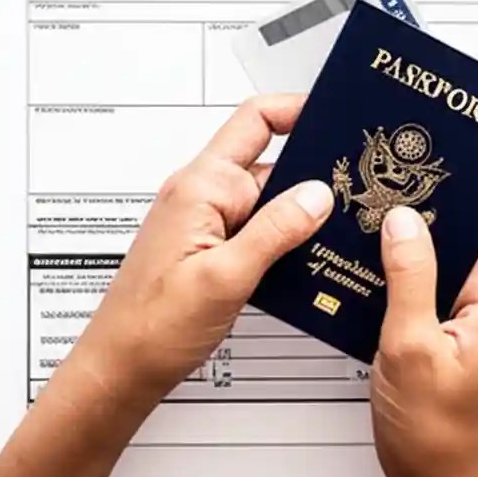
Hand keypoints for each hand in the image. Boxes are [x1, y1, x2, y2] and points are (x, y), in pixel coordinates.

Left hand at [78, 94, 333, 397]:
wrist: (121, 368)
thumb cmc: (151, 325)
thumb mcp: (225, 277)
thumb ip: (275, 230)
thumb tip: (318, 193)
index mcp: (201, 187)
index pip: (256, 121)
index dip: (298, 108)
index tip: (336, 116)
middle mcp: (203, 195)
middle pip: (272, 161)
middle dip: (314, 171)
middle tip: (356, 187)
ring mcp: (208, 222)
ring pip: (270, 200)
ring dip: (302, 212)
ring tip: (340, 229)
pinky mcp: (213, 248)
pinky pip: (260, 229)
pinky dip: (287, 238)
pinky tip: (308, 259)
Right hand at [370, 182, 477, 476]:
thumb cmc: (437, 434)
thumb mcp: (412, 347)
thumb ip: (408, 277)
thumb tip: (402, 220)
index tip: (460, 139)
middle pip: (473, 221)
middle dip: (440, 188)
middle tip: (403, 158)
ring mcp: (463, 310)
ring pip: (443, 246)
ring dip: (414, 223)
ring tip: (379, 196)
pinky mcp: (439, 324)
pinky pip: (422, 275)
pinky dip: (399, 257)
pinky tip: (369, 250)